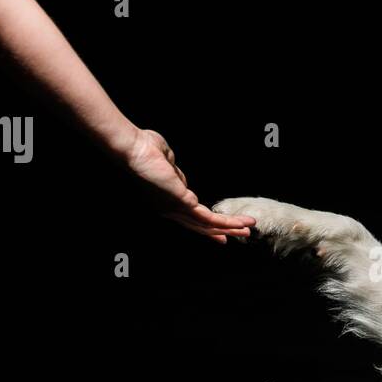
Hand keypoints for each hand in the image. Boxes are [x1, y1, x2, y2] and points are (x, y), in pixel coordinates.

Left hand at [126, 128, 254, 243]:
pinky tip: (238, 224)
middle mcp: (169, 209)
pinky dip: (224, 221)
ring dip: (230, 227)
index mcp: (164, 201)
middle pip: (200, 226)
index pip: (189, 218)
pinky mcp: (181, 203)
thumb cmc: (144, 150)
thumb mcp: (167, 164)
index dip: (206, 226)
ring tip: (248, 228)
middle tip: (241, 234)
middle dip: (222, 231)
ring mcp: (174, 208)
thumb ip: (177, 177)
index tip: (221, 233)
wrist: (133, 147)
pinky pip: (207, 217)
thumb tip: (183, 181)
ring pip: (207, 225)